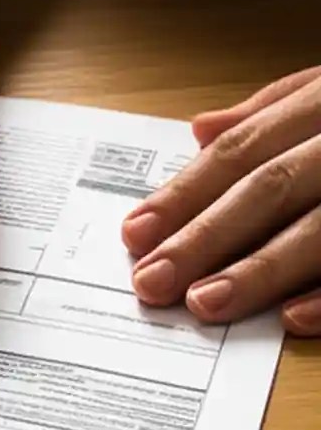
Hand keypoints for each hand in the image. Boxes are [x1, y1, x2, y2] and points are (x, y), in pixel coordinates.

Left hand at [123, 65, 320, 335]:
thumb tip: (199, 129)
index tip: (134, 234)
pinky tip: (294, 319)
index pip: (241, 152)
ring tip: (205, 304)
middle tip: (152, 281)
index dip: (184, 194)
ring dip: (261, 270)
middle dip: (205, 237)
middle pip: (271, 187)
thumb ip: (273, 110)